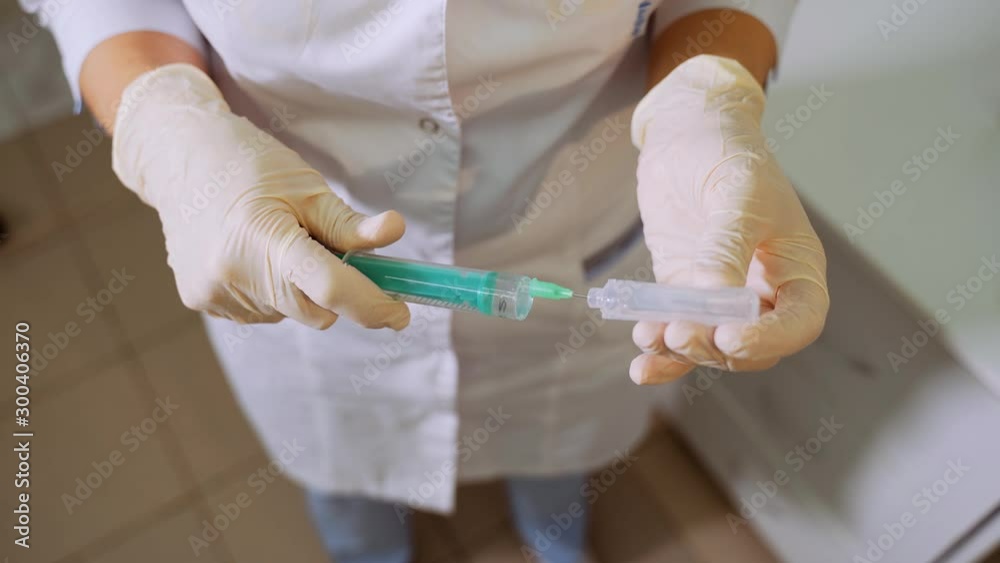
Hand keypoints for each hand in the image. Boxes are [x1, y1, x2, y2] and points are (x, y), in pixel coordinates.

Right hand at [111, 64, 409, 329]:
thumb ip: (350, 223)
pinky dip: (270, 292)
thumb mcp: (306, 186)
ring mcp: (213, 292)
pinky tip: (250, 255)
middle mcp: (232, 272)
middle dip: (334, 290)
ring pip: (289, 314)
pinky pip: (261, 313)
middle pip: (315, 311)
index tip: (399, 314)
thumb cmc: (249, 165)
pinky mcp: (200, 301)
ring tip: (273, 241)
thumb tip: (395, 232)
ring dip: (298, 290)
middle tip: (324, 248)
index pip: (329, 288)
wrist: (178, 158)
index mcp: (262, 236)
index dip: (372, 306)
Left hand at [629, 55, 828, 383]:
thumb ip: (727, 247)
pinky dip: (660, 354)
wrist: (685, 132)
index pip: (799, 322)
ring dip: (680, 350)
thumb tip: (714, 299)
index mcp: (797, 268)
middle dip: (715, 346)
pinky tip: (641, 364)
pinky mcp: (683, 293)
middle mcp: (764, 290)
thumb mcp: (737, 192)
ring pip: (709, 345)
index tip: (731, 337)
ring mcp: (720, 295)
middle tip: (680, 332)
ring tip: (650, 337)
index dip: (769, 339)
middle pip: (750, 345)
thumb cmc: (728, 151)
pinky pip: (676, 333)